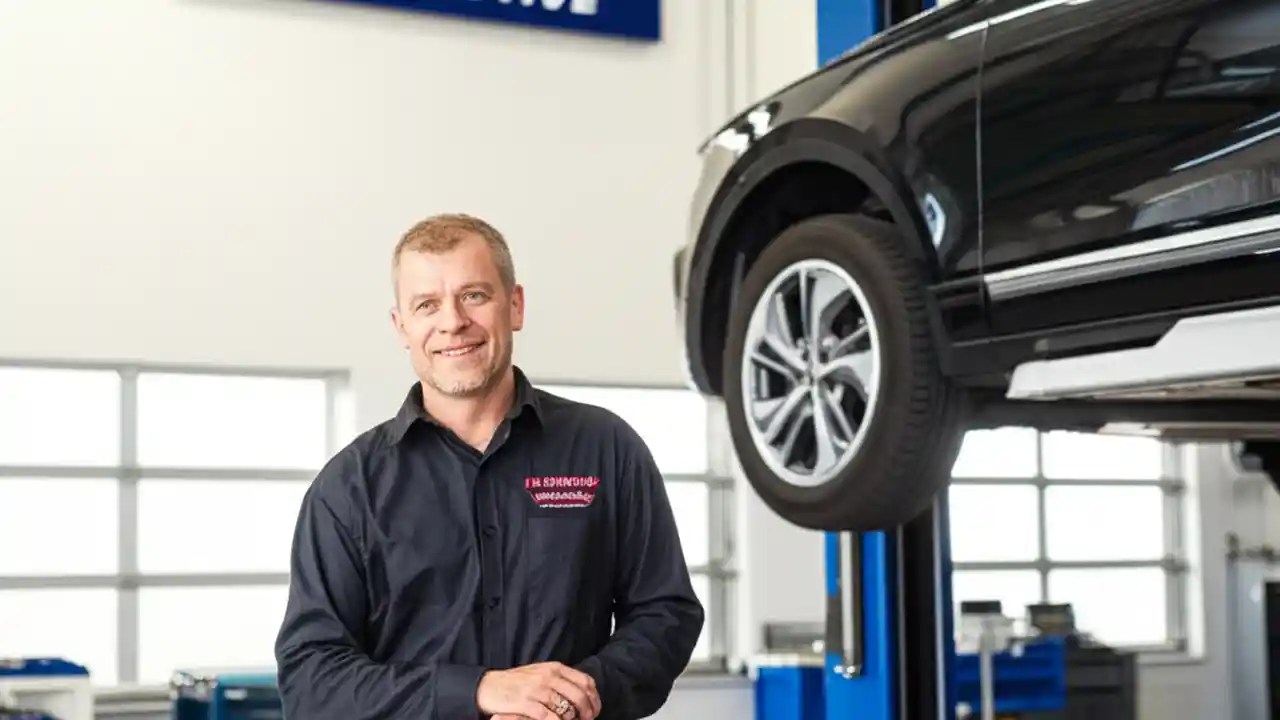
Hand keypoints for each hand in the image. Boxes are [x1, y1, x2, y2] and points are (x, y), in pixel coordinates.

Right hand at [476, 662, 600, 719]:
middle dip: (587, 712)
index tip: (595, 710)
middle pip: (579, 696)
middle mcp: (548, 676)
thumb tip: (584, 692)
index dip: (594, 698)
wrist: (489, 686)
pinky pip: (549, 717)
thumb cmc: (517, 682)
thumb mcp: (540, 673)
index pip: (585, 681)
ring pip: (566, 708)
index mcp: (554, 668)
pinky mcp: (526, 703)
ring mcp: (537, 690)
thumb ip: (560, 680)